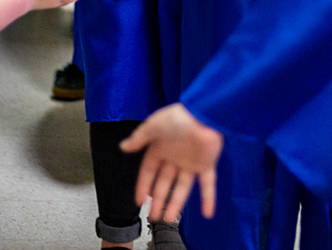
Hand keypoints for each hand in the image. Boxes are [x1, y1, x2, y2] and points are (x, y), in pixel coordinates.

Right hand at [121, 105, 223, 221]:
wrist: (203, 113)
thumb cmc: (178, 116)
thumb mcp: (153, 126)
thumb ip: (139, 138)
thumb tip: (123, 147)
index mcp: (160, 148)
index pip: (148, 171)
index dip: (144, 186)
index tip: (139, 201)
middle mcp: (174, 158)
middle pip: (164, 183)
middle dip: (158, 200)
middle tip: (153, 216)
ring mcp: (190, 163)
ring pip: (182, 188)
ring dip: (176, 203)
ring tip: (168, 219)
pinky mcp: (206, 165)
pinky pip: (207, 184)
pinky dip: (209, 198)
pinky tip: (207, 213)